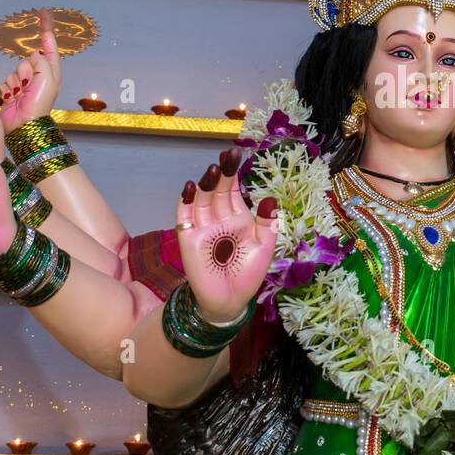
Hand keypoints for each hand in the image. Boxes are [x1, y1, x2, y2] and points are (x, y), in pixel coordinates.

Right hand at [0, 8, 61, 132]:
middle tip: (28, 86)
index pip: (50, 50)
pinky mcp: (11, 92)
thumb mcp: (47, 79)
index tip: (45, 17)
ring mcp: (25, 85)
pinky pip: (5, 81)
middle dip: (25, 71)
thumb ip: (42, 61)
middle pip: (27, 61)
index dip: (47, 34)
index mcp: (52, 74)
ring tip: (20, 94)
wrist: (24, 124)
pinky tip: (11, 98)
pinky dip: (7, 88)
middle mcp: (39, 78)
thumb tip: (35, 54)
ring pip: (14, 70)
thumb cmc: (39, 104)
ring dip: (15, 81)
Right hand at [174, 147, 278, 322]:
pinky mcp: (188, 238)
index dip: (234, 172)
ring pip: (202, 199)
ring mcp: (202, 227)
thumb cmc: (247, 275)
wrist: (230, 301)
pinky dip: (186, 201)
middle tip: (228, 154)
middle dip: (222, 172)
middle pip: (218, 190)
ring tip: (214, 168)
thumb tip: (269, 198)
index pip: (233, 190)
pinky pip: (185, 216)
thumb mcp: (264, 247)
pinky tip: (192, 188)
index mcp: (238, 218)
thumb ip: (267, 223)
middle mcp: (219, 218)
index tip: (236, 153)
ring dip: (207, 183)